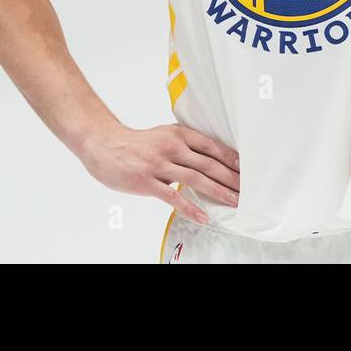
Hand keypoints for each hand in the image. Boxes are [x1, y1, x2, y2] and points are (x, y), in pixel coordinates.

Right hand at [81, 123, 239, 223]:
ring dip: (218, 191)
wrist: (103, 144)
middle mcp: (172, 147)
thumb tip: (208, 155)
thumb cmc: (135, 143)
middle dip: (231, 178)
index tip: (245, 169)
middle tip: (247, 189)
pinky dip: (191, 208)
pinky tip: (203, 216)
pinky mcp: (147, 181)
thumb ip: (184, 143)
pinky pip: (173, 197)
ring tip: (233, 201)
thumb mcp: (163, 134)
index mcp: (178, 134)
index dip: (230, 159)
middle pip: (208, 164)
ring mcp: (159, 164)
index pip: (211, 146)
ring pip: (196, 179)